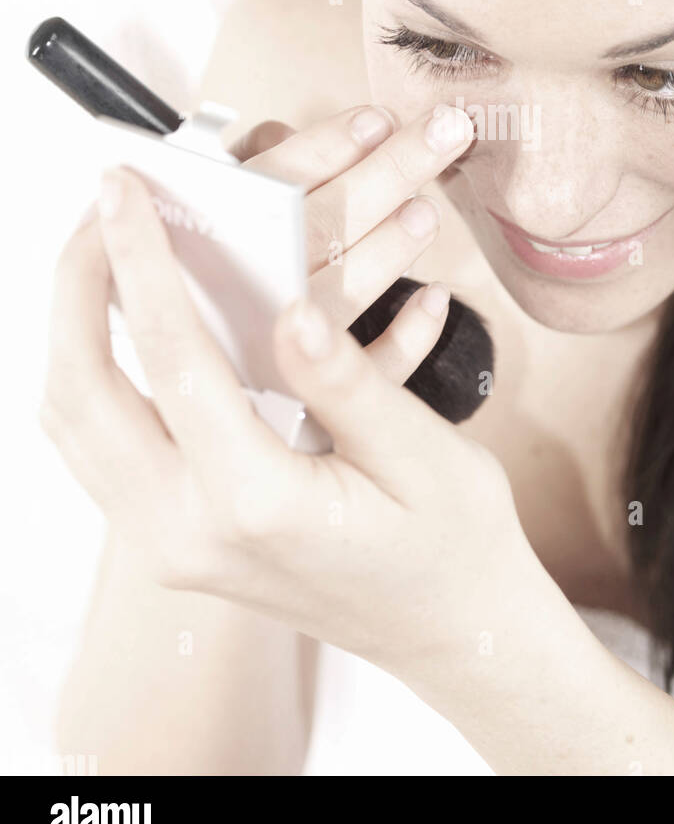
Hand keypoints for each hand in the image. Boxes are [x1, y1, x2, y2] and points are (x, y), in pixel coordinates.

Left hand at [41, 105, 545, 684]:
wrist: (449, 631)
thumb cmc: (451, 544)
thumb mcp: (425, 453)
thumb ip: (352, 380)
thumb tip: (290, 309)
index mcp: (258, 505)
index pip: (175, 363)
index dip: (144, 264)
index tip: (124, 191)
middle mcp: (189, 534)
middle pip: (83, 396)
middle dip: (77, 289)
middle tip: (102, 208)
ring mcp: (168, 546)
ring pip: (73, 426)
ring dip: (73, 332)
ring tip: (104, 253)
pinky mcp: (169, 541)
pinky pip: (96, 449)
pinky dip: (92, 375)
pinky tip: (122, 326)